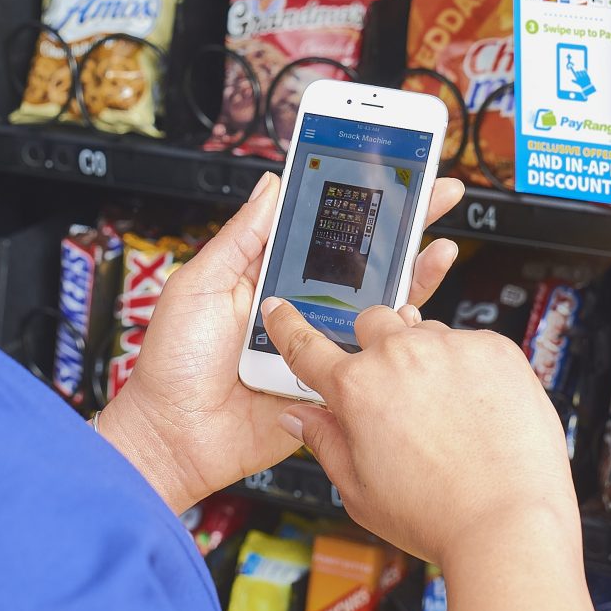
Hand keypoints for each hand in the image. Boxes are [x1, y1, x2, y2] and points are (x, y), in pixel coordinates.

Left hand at [94, 171, 463, 512]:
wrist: (173, 437)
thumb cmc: (173, 363)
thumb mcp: (200, 284)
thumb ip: (242, 237)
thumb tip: (272, 183)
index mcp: (271, 276)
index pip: (324, 229)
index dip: (357, 202)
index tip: (390, 173)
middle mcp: (302, 307)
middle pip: (363, 261)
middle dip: (404, 225)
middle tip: (438, 193)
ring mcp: (320, 344)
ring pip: (378, 306)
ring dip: (413, 274)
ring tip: (438, 247)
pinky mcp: (332, 383)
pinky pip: (373, 357)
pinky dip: (400, 335)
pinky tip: (415, 310)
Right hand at [260, 297, 578, 567]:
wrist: (510, 523)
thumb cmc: (438, 517)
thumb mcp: (359, 492)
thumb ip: (325, 442)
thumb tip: (297, 415)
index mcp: (357, 390)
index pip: (306, 347)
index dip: (288, 326)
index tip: (280, 310)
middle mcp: (400, 356)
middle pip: (372, 322)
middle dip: (375, 346)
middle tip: (394, 388)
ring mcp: (451, 347)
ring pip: (426, 333)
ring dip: (426, 358)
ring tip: (448, 413)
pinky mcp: (495, 349)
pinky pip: (472, 344)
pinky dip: (471, 369)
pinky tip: (480, 412)